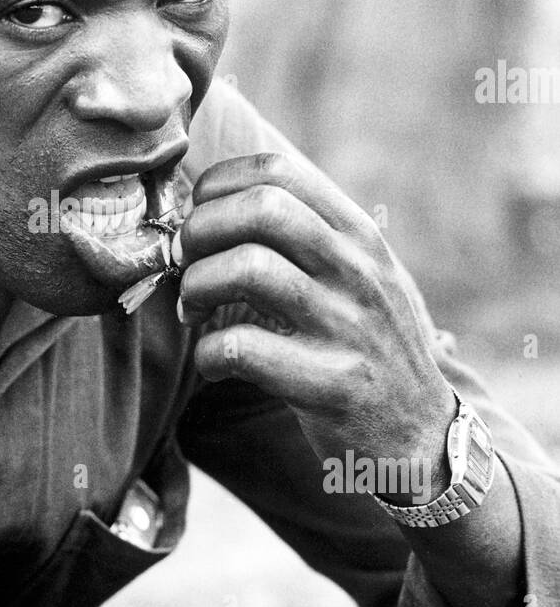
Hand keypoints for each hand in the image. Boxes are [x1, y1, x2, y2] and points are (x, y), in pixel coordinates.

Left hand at [177, 152, 454, 494]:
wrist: (421, 436)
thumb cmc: (362, 346)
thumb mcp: (353, 277)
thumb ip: (301, 237)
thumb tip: (209, 206)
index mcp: (358, 235)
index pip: (276, 170)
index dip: (218, 188)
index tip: (200, 221)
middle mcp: (359, 270)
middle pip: (260, 207)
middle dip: (199, 230)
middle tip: (186, 264)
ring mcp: (350, 327)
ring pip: (247, 269)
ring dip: (196, 286)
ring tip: (192, 311)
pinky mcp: (334, 385)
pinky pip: (242, 348)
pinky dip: (209, 352)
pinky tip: (216, 362)